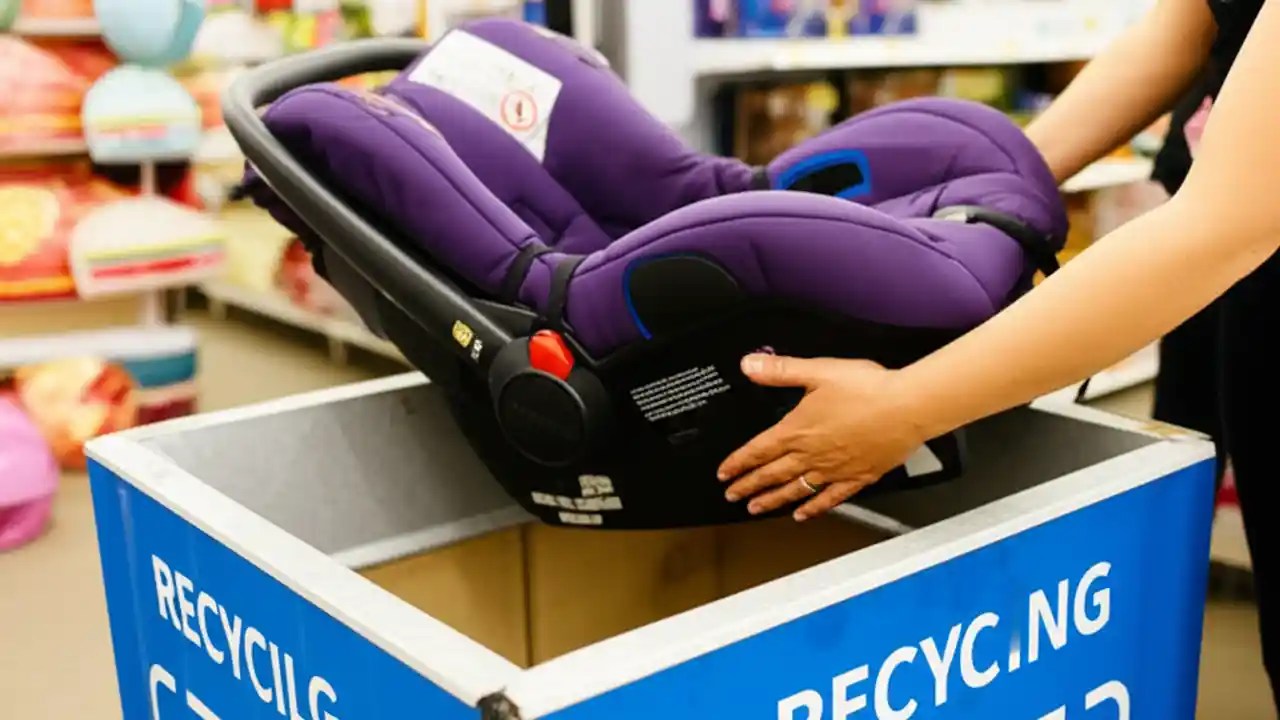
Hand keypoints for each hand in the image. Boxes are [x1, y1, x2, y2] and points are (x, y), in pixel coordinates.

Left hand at [718, 354, 927, 521]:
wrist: (907, 407)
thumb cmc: (867, 388)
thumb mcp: (818, 371)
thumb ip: (781, 371)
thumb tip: (748, 364)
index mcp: (798, 429)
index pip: (758, 450)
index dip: (738, 463)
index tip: (723, 474)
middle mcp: (812, 454)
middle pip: (772, 474)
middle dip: (748, 485)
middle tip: (731, 496)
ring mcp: (834, 470)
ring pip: (795, 489)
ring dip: (772, 500)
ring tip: (755, 509)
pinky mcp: (858, 477)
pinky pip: (830, 498)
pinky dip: (814, 508)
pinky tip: (803, 514)